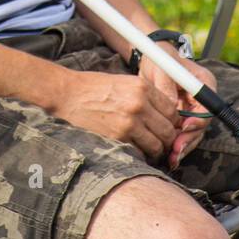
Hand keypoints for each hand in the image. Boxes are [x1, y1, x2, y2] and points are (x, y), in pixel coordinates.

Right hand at [52, 69, 180, 163]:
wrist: (66, 95)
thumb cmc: (93, 88)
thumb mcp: (124, 83)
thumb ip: (146, 97)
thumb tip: (167, 115)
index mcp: (143, 88)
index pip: (173, 111)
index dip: (173, 123)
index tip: (168, 129)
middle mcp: (139, 104)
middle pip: (168, 131)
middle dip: (167, 141)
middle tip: (161, 144)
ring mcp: (129, 122)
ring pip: (157, 146)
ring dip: (155, 151)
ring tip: (148, 150)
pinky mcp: (117, 138)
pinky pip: (138, 153)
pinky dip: (139, 155)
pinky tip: (132, 150)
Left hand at [138, 43, 216, 169]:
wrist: (153, 58)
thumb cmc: (159, 59)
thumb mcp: (161, 69)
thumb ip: (167, 88)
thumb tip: (171, 109)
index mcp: (204, 84)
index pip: (207, 107)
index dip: (197, 121)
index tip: (184, 128)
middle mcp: (202, 99)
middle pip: (201, 125)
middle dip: (188, 140)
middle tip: (175, 152)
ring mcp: (193, 109)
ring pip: (192, 133)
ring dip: (182, 147)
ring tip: (171, 159)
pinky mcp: (183, 117)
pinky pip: (182, 134)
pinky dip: (176, 145)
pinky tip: (168, 156)